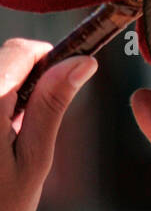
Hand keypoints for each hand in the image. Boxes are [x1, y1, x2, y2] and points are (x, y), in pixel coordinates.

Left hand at [0, 38, 96, 210]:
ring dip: (8, 101)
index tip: (68, 83)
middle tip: (36, 129)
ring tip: (10, 146)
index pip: (20, 51)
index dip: (50, 59)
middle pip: (3, 63)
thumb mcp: (34, 160)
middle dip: (28, 83)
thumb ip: (52, 105)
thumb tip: (82, 62)